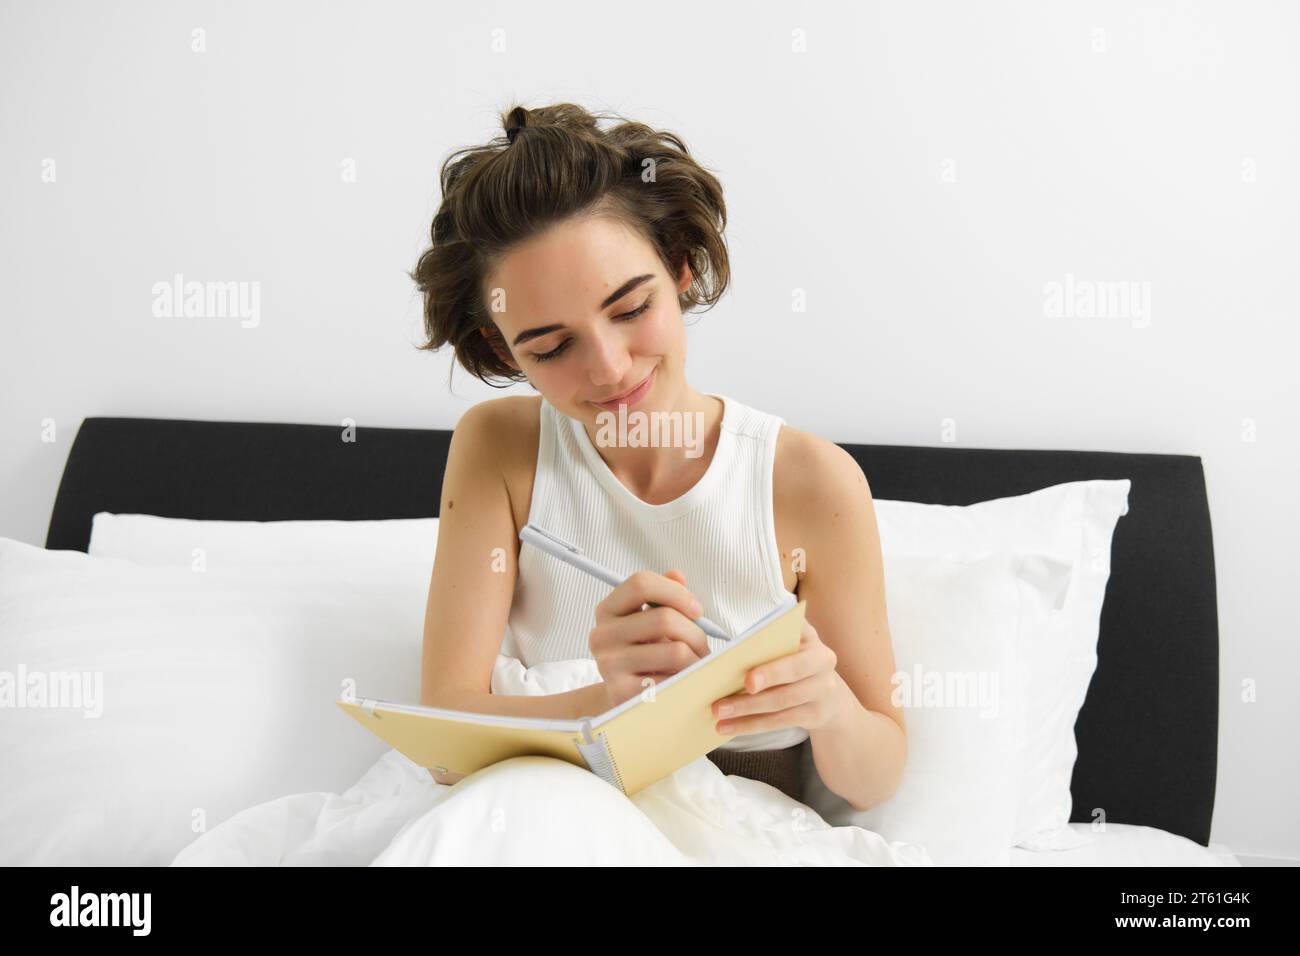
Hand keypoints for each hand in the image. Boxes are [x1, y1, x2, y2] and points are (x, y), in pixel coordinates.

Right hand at [590, 569, 710, 709]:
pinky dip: (687, 680)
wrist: (626, 698)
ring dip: (696, 658)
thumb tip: (677, 575)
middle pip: (664, 619)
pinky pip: (673, 680)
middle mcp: (602, 636)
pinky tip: (684, 681)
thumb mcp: (649, 620)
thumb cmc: (643, 654)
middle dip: (696, 632)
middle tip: (703, 646)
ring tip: (696, 664)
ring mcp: (610, 665)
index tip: (696, 610)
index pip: (641, 583)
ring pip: (675, 651)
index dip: (676, 592)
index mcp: (607, 610)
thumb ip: (664, 596)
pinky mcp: (624, 694)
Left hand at [710, 616, 847, 735]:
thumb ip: (768, 642)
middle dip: (764, 678)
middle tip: (737, 686)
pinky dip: (751, 724)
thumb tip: (730, 652)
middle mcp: (823, 661)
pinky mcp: (815, 715)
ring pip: (782, 700)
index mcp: (810, 637)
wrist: (828, 697)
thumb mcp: (789, 647)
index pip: (795, 632)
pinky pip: (780, 721)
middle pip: (792, 670)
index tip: (751, 658)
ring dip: (747, 708)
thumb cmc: (793, 663)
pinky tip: (728, 727)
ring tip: (719, 712)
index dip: (779, 637)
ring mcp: (822, 690)